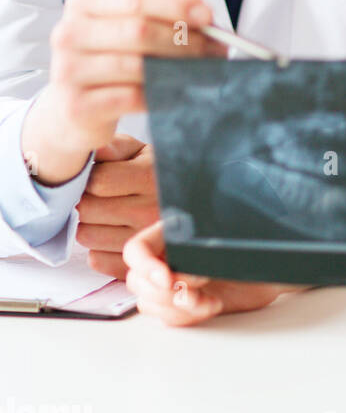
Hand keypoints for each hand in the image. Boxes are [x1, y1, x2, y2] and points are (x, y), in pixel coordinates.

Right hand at [23, 0, 219, 183]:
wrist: (72, 110)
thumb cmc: (108, 60)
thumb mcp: (128, 28)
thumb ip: (163, 15)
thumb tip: (205, 15)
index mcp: (84, 3)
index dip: (176, 6)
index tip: (207, 16)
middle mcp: (69, 33)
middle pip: (139, 30)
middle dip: (184, 40)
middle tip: (214, 48)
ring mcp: (68, 70)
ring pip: (139, 66)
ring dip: (180, 68)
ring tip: (203, 71)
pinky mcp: (77, 106)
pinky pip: (133, 97)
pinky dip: (163, 94)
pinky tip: (179, 93)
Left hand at [77, 136, 157, 278]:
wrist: (194, 204)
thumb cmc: (159, 174)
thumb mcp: (143, 152)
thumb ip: (116, 147)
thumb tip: (93, 148)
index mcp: (151, 178)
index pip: (98, 182)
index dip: (89, 177)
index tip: (95, 175)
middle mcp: (150, 212)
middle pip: (88, 210)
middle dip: (85, 200)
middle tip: (96, 196)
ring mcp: (144, 242)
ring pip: (87, 236)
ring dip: (89, 224)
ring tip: (105, 214)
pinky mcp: (137, 266)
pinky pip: (97, 260)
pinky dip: (98, 248)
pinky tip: (112, 234)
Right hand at [123, 222, 288, 326]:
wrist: (272, 268)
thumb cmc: (254, 245)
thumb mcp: (227, 243)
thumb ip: (198, 257)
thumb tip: (178, 279)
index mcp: (172, 231)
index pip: (137, 249)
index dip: (145, 266)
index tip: (168, 280)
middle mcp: (166, 257)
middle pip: (138, 281)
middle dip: (166, 292)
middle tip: (197, 289)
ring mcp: (172, 282)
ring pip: (150, 303)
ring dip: (178, 307)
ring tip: (208, 300)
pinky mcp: (182, 305)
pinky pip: (167, 318)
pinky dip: (188, 317)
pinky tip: (212, 305)